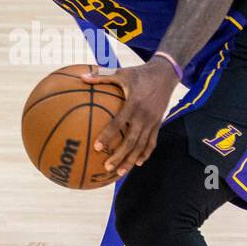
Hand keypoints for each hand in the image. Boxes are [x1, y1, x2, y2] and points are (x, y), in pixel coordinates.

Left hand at [81, 59, 178, 176]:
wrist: (166, 74)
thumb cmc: (140, 73)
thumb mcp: (121, 73)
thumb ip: (101, 76)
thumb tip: (81, 77)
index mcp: (133, 103)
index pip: (119, 123)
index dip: (108, 135)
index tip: (97, 147)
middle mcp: (144, 115)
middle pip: (131, 141)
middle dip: (119, 156)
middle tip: (106, 167)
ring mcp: (153, 121)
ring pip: (142, 146)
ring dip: (131, 160)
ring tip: (120, 172)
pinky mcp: (158, 124)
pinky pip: (152, 142)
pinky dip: (145, 154)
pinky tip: (137, 163)